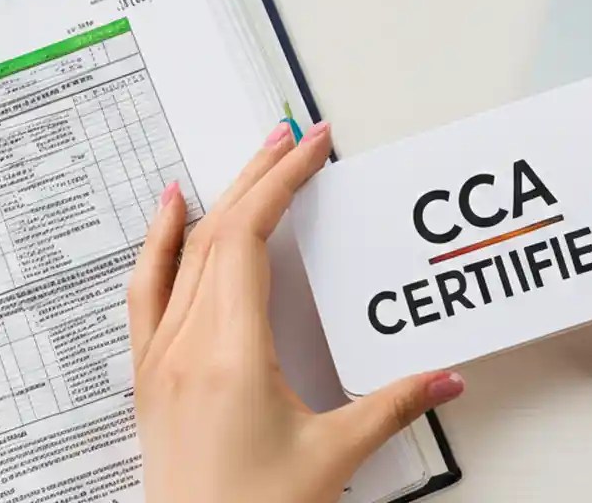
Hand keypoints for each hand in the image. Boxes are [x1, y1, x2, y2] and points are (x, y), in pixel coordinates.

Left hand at [129, 121, 464, 502]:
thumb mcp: (332, 455)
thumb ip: (393, 406)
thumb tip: (444, 378)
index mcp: (230, 353)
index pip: (249, 237)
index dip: (282, 182)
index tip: (309, 147)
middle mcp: (185, 345)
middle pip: (218, 230)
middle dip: (259, 174)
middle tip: (291, 137)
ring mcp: (160, 356)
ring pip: (185, 251)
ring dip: (220, 197)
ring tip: (248, 159)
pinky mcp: (151, 373)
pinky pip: (147, 288)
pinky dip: (159, 241)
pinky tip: (168, 214)